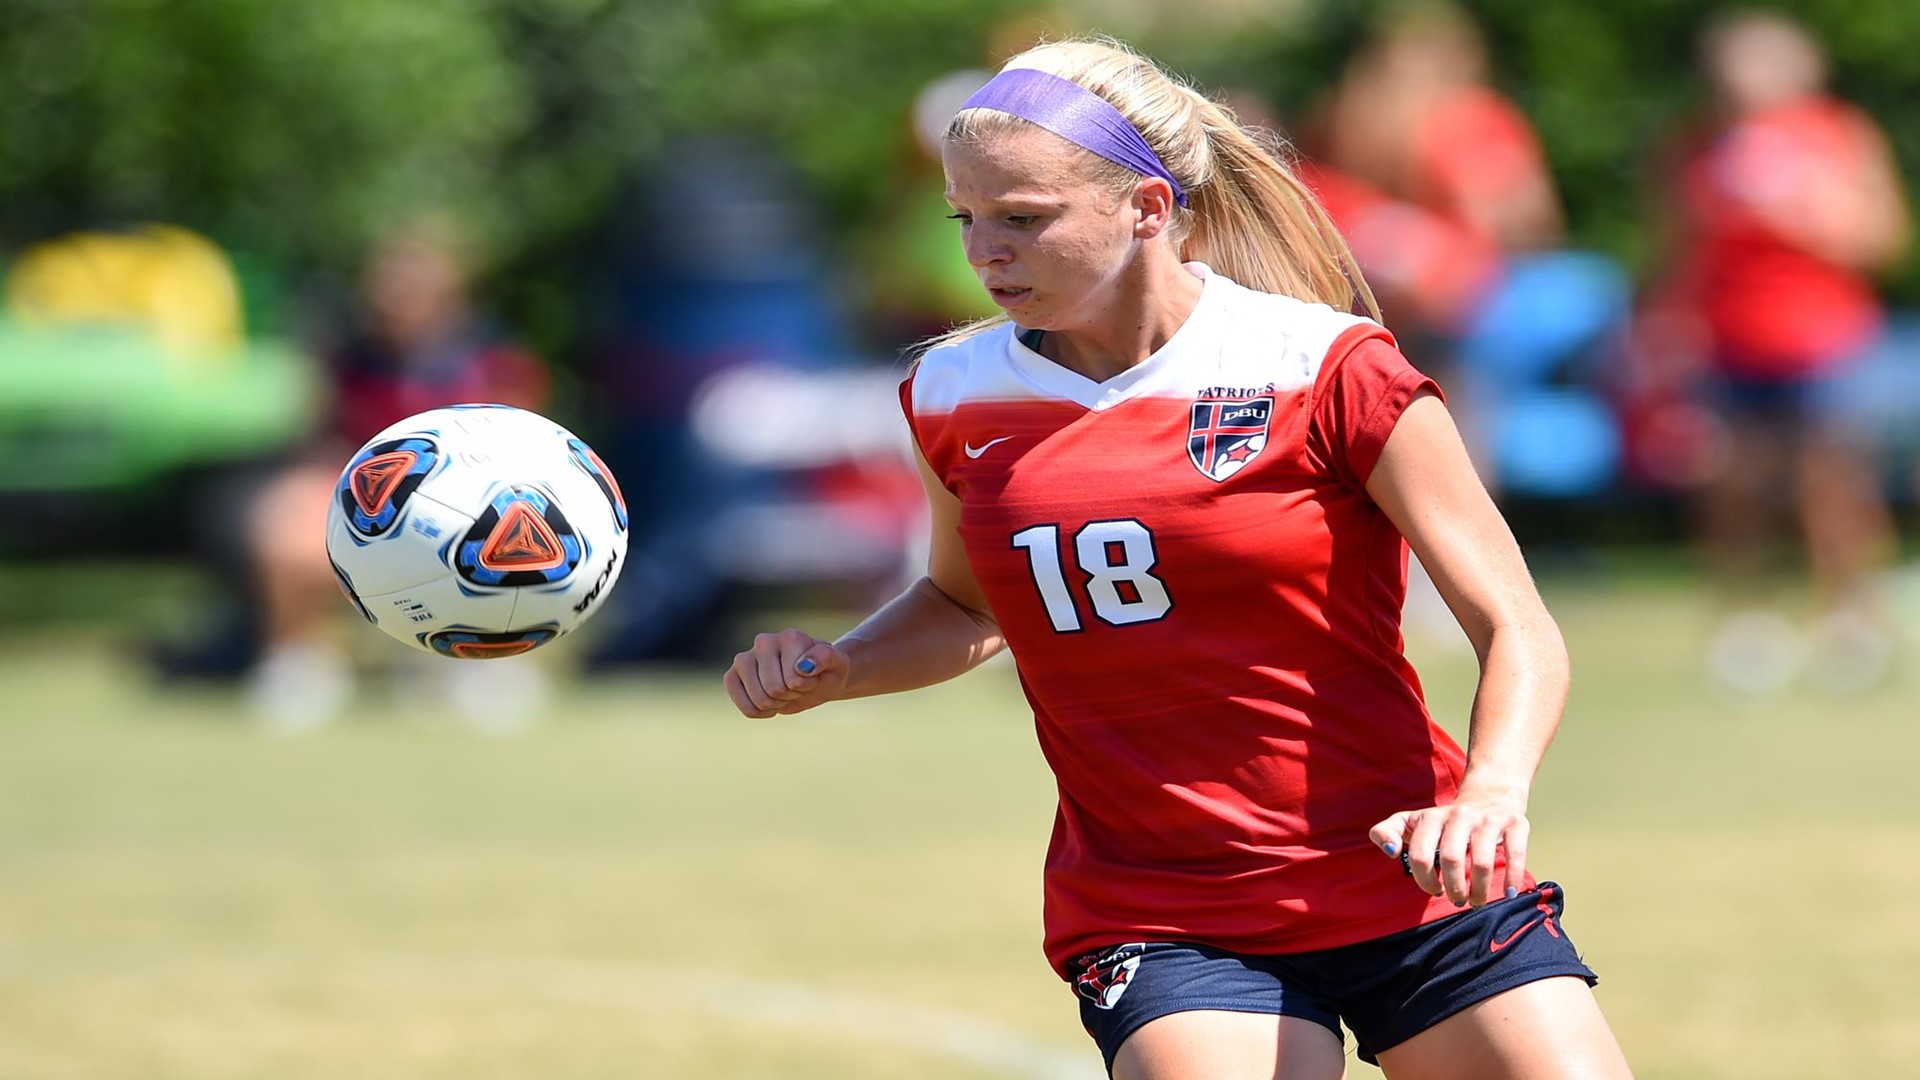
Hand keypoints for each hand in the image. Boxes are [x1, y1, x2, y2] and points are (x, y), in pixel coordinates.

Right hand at [723, 629, 849, 717]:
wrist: (813, 678)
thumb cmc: (826, 671)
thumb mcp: (838, 665)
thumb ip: (826, 658)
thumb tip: (804, 666)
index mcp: (790, 637)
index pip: (793, 679)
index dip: (806, 686)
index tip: (812, 676)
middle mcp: (764, 641)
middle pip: (774, 690)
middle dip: (791, 695)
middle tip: (798, 685)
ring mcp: (744, 658)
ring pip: (759, 700)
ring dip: (777, 704)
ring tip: (784, 691)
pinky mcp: (732, 675)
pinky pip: (745, 707)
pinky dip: (760, 713)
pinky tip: (769, 703)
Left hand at [1368, 787, 1529, 907]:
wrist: (1490, 795)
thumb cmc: (1444, 821)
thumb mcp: (1411, 822)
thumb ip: (1386, 832)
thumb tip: (1391, 852)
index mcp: (1431, 817)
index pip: (1419, 854)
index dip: (1424, 880)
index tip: (1435, 890)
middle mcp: (1459, 815)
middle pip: (1451, 858)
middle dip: (1453, 888)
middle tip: (1457, 901)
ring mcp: (1488, 820)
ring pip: (1482, 861)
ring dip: (1480, 890)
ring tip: (1477, 901)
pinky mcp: (1515, 824)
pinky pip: (1515, 854)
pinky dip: (1513, 878)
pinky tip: (1509, 894)